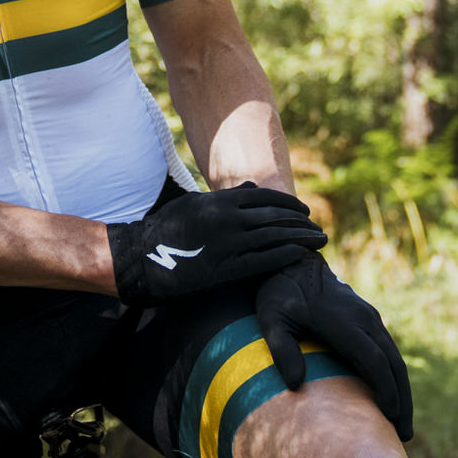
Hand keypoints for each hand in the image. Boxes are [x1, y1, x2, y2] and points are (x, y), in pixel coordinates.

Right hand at [107, 183, 324, 304]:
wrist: (139, 257)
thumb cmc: (164, 229)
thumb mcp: (193, 202)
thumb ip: (223, 197)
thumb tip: (251, 188)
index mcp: (220, 201)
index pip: (265, 198)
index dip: (289, 204)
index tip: (304, 211)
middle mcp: (228, 218)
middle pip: (275, 217)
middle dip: (301, 223)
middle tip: (318, 229)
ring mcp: (227, 244)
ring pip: (274, 237)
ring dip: (301, 239)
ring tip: (318, 243)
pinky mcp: (224, 269)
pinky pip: (263, 261)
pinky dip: (285, 256)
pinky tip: (300, 256)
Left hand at [254, 254, 413, 441]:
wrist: (294, 261)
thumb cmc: (279, 293)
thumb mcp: (271, 319)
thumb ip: (282, 348)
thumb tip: (296, 385)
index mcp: (343, 321)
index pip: (373, 359)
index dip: (385, 389)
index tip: (390, 417)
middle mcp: (364, 318)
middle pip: (393, 363)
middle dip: (402, 399)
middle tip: (404, 435)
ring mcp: (369, 317)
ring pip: (395, 358)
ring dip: (402, 391)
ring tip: (403, 426)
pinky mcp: (369, 319)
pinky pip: (388, 351)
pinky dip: (394, 377)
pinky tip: (392, 399)